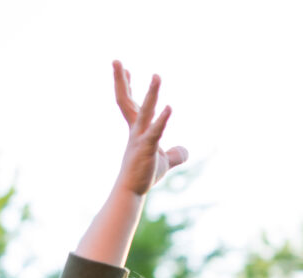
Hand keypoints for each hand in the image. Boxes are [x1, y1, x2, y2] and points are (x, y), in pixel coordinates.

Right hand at [113, 61, 187, 195]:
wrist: (131, 191)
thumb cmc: (143, 175)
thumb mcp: (162, 162)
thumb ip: (174, 154)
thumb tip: (185, 150)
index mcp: (136, 130)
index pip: (131, 104)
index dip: (129, 86)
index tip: (126, 69)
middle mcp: (135, 130)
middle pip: (127, 101)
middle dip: (122, 81)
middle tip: (116, 60)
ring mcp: (139, 139)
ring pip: (145, 112)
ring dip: (152, 94)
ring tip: (157, 76)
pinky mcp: (147, 149)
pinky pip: (155, 132)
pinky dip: (162, 120)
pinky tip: (169, 108)